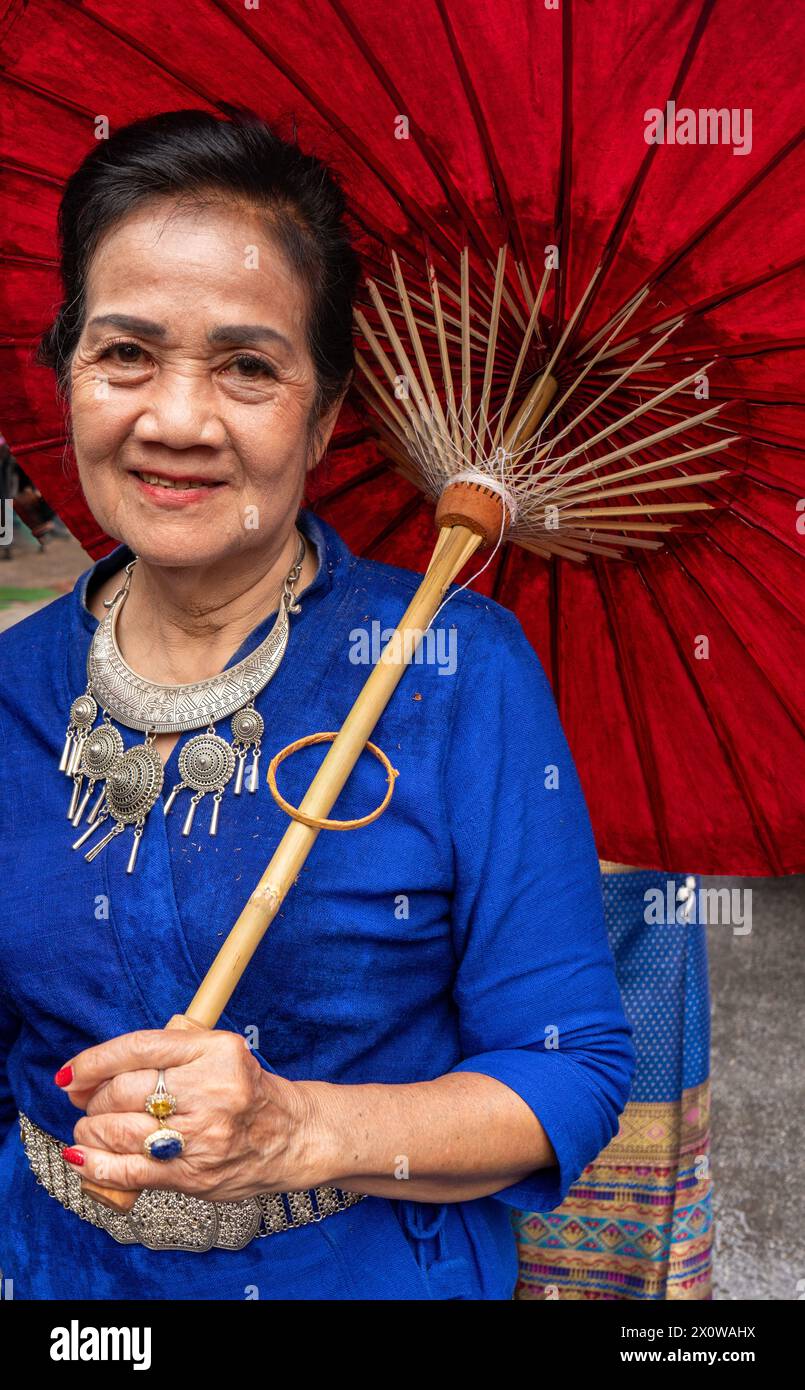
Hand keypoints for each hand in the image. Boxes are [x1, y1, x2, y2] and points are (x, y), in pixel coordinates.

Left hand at [56, 1022, 325, 1201]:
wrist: (295, 1136)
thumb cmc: (248, 1092)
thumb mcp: (220, 1053)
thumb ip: (170, 1052)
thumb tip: (97, 1071)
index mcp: (216, 1050)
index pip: (139, 1048)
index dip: (94, 1061)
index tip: (71, 1073)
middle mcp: (210, 1090)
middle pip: (124, 1091)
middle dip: (94, 1099)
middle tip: (86, 1102)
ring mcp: (203, 1136)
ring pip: (121, 1132)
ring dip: (92, 1131)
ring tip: (90, 1129)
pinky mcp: (194, 1175)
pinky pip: (130, 1171)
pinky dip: (97, 1166)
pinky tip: (84, 1158)